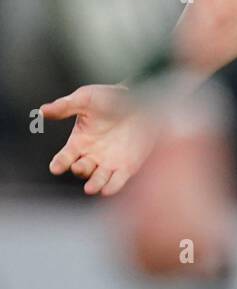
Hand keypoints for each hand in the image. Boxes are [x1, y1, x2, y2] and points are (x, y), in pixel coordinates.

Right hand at [42, 84, 158, 196]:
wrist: (141, 99)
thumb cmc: (110, 98)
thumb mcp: (86, 98)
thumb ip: (65, 106)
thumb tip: (42, 110)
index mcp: (79, 142)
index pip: (64, 158)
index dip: (59, 163)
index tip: (56, 167)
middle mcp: (92, 156)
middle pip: (81, 169)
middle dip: (79, 170)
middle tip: (79, 167)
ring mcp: (109, 163)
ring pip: (98, 179)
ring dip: (94, 184)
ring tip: (90, 188)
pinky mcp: (127, 166)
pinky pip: (118, 181)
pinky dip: (112, 187)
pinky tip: (107, 190)